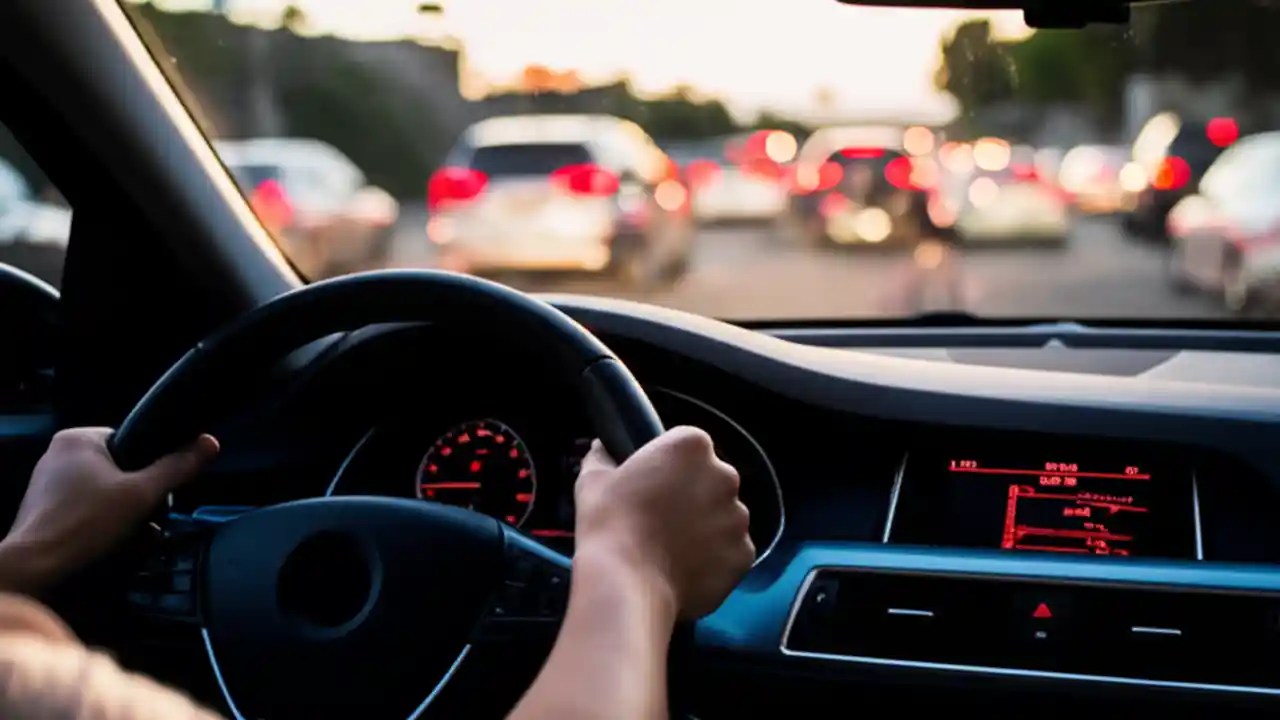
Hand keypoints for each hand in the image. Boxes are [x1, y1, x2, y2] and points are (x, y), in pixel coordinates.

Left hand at [0, 428, 218, 592]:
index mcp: (77, 439)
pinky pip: (87, 510)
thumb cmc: (87, 522)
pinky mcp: (44, 511)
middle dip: (141, 497)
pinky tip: (116, 544)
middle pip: (120, 470)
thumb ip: (177, 467)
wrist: (35, 569)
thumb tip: (210, 442)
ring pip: (106, 493)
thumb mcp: (142, 494)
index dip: (152, 466)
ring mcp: (47, 484)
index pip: (131, 441)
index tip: (160, 490)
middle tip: (152, 517)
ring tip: (137, 536)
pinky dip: (104, 524)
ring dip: (127, 515)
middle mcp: (57, 455)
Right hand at [574, 426, 753, 618]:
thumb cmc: (609, 524)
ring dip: (706, 528)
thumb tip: (603, 449)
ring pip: (724, 518)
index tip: (652, 486)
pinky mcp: (744, 555)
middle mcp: (725, 476)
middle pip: (712, 481)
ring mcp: (738, 518)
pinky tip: (685, 570)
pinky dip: (714, 561)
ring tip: (672, 550)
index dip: (670, 467)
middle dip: (693, 496)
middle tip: (662, 520)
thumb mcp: (594, 481)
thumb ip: (603, 457)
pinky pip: (731, 552)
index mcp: (692, 446)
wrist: (626, 584)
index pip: (689, 447)